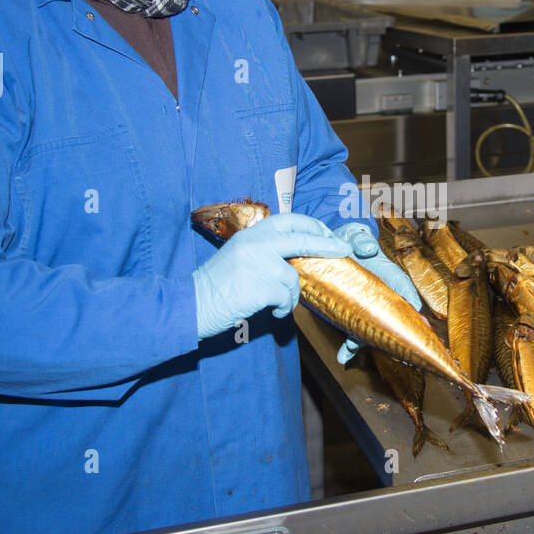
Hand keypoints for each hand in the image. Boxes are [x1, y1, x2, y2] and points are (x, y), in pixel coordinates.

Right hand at [194, 212, 351, 338]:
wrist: (191, 305)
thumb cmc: (215, 287)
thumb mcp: (237, 257)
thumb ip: (262, 252)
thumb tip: (293, 259)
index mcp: (250, 234)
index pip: (287, 219)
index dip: (310, 225)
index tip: (325, 233)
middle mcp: (255, 243)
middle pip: (301, 238)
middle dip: (326, 243)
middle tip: (343, 249)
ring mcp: (258, 263)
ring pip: (293, 277)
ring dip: (290, 295)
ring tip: (276, 305)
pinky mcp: (261, 286)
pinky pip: (285, 299)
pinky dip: (282, 309)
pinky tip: (270, 313)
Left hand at [332, 223, 421, 363]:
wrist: (336, 245)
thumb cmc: (353, 240)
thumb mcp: (357, 236)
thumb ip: (362, 240)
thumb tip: (367, 248)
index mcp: (388, 274)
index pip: (403, 289)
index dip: (412, 306)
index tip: (420, 321)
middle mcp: (380, 293)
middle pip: (391, 317)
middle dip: (394, 334)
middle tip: (400, 349)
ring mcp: (366, 305)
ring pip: (371, 328)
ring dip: (363, 341)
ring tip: (354, 350)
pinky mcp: (351, 311)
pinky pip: (353, 330)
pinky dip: (349, 345)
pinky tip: (345, 356)